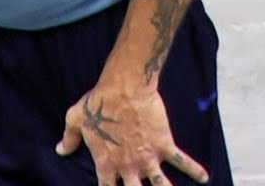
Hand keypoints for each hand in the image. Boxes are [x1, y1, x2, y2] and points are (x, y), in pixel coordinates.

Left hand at [58, 81, 209, 184]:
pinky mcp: (164, 144)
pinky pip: (183, 161)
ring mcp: (147, 157)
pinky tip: (204, 178)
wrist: (123, 88)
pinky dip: (195, 170)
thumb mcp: (75, 119)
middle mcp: (128, 165)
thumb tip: (60, 150)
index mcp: (106, 162)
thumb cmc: (97, 103)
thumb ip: (69, 138)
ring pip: (161, 185)